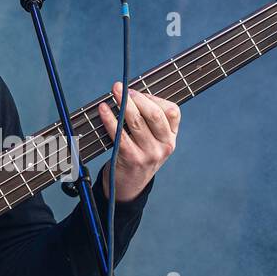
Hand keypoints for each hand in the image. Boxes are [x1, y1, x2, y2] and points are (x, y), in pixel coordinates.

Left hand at [95, 81, 179, 201]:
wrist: (128, 187)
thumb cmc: (137, 156)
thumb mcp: (152, 141)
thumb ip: (149, 121)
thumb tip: (130, 93)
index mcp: (171, 138)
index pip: (172, 111)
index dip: (154, 98)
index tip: (138, 93)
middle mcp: (164, 146)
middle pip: (155, 114)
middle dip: (137, 97)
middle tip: (123, 88)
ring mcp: (149, 154)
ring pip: (137, 122)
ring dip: (124, 104)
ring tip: (115, 92)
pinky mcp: (132, 159)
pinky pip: (120, 135)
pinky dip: (110, 119)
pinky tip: (104, 110)